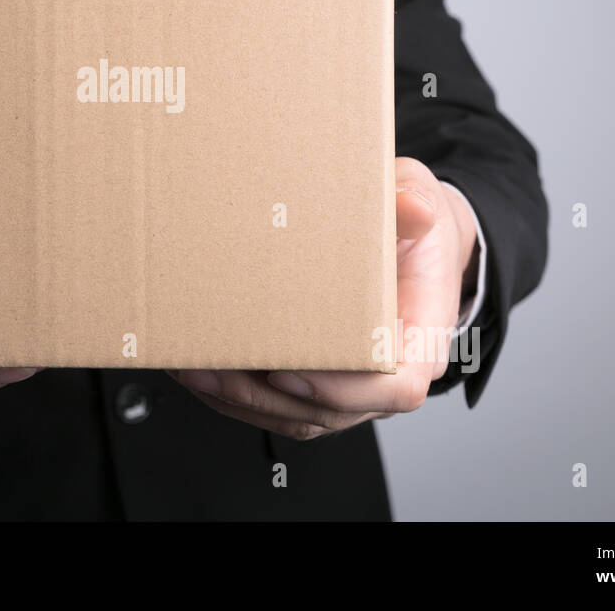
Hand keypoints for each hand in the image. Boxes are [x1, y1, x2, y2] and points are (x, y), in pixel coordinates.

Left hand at [167, 156, 476, 440]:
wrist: (411, 242)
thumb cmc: (414, 231)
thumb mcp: (419, 200)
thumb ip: (413, 203)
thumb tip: (414, 209)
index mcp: (420, 339)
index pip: (394, 388)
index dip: (343, 390)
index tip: (291, 371)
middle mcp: (385, 375)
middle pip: (329, 410)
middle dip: (266, 395)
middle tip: (216, 367)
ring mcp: (349, 386)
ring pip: (297, 414)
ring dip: (241, 400)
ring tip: (194, 370)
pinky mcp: (317, 381)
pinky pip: (280, 404)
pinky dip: (237, 396)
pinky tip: (202, 371)